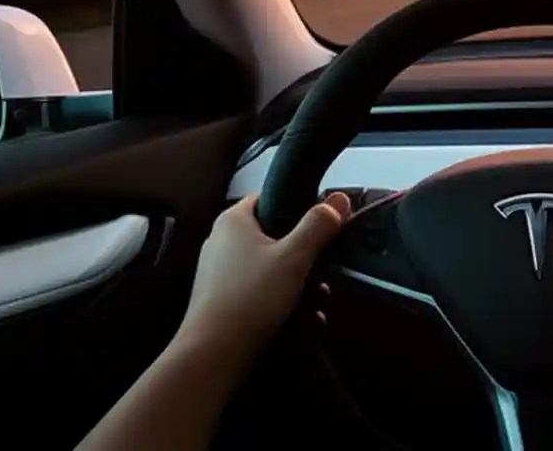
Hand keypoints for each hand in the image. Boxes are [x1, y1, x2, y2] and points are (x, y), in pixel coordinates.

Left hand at [174, 193, 351, 358]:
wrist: (213, 354)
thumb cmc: (252, 296)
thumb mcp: (294, 257)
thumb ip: (318, 226)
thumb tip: (339, 198)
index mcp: (233, 221)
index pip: (269, 198)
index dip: (298, 207)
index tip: (322, 226)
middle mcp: (221, 242)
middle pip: (275, 237)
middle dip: (306, 258)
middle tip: (324, 274)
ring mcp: (219, 273)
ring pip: (271, 269)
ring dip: (300, 285)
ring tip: (319, 304)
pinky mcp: (222, 300)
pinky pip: (260, 292)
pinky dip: (283, 302)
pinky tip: (305, 320)